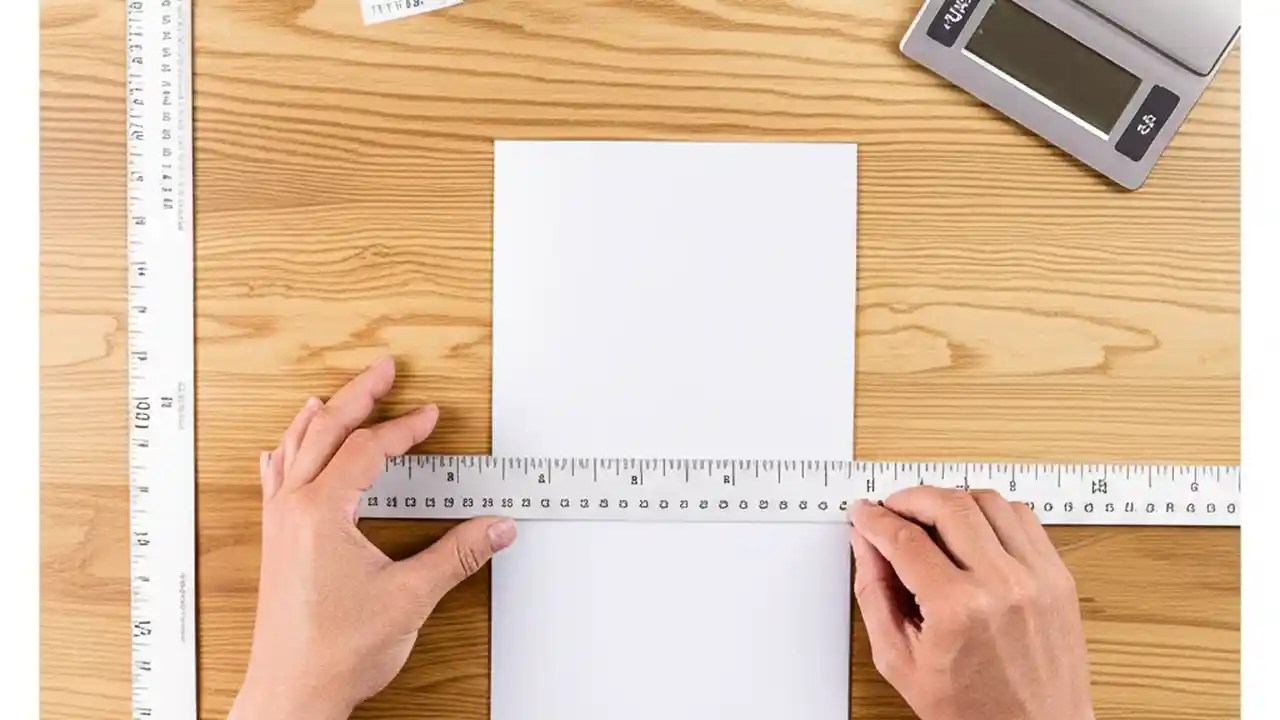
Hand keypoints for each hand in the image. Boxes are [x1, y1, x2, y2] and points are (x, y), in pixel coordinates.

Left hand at [230, 357, 517, 719]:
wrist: (292, 694)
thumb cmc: (335, 652)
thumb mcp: (410, 597)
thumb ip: (457, 555)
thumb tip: (494, 528)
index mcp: (322, 512)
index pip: (368, 448)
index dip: (403, 427)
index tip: (429, 416)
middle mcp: (293, 509)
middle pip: (324, 430)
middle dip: (357, 395)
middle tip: (383, 370)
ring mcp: (279, 524)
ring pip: (294, 448)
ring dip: (321, 416)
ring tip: (335, 396)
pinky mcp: (276, 542)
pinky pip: (276, 479)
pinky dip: (288, 452)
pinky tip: (284, 449)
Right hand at [848, 488, 1093, 719]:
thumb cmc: (973, 710)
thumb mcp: (900, 661)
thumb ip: (875, 594)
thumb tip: (865, 544)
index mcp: (958, 610)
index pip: (904, 538)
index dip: (874, 519)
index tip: (863, 513)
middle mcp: (1002, 585)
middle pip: (947, 505)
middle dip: (909, 497)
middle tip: (891, 507)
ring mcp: (1036, 577)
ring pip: (987, 501)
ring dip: (951, 499)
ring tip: (930, 516)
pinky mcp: (1058, 577)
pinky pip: (1023, 517)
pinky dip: (991, 512)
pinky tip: (972, 528)